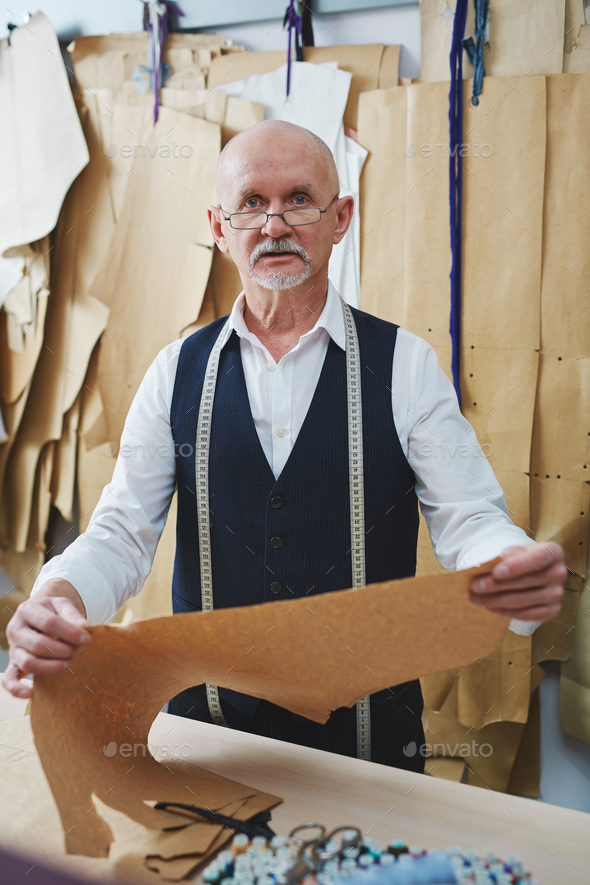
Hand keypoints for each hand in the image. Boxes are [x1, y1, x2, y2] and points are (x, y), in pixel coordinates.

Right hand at [2, 583, 90, 699]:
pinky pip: (9, 679)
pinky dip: (17, 689)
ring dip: (51, 667)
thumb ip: (72, 614)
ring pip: (28, 663)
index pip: (49, 623)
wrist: (38, 615)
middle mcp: (15, 630)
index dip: (70, 632)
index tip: (86, 640)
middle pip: (38, 645)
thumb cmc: (52, 611)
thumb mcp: (61, 605)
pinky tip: (31, 694)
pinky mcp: (13, 664)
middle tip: (76, 651)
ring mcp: (13, 649)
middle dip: (62, 650)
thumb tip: (83, 627)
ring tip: (68, 663)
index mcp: (27, 610)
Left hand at [469, 542, 565, 621]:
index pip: (537, 559)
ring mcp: (557, 594)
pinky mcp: (552, 611)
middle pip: (526, 582)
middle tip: (474, 587)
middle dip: (496, 585)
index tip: (495, 572)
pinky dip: (505, 611)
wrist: (530, 570)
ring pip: (523, 600)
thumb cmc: (519, 558)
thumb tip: (491, 565)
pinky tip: (490, 607)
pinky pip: (526, 615)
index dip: (516, 566)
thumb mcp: (513, 550)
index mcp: (553, 552)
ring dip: (495, 600)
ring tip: (476, 597)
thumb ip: (505, 556)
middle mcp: (559, 573)